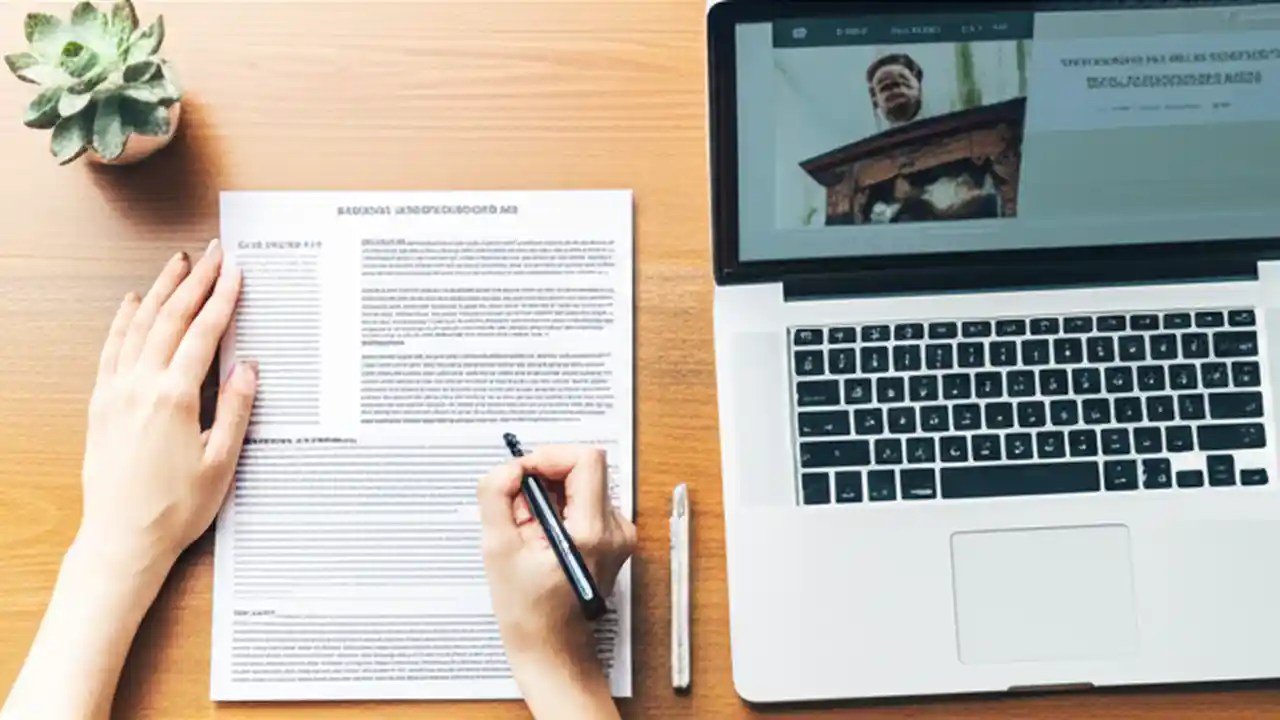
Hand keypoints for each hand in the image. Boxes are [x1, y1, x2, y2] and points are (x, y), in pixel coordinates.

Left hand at [79, 239, 256, 566]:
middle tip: (213, 254)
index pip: (202, 334)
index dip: (222, 300)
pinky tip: (134, 302)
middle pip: (170, 319)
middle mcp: (140, 387)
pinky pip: (112, 348)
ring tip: (178, 264)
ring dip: (161, 290)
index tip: (236, 273)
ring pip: (139, 326)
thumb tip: (246, 368)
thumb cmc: (175, 509)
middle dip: (195, 282)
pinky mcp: (101, 404)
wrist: (122, 539)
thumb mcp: (221, 463)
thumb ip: (236, 410)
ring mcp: (115, 392)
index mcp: (174, 398)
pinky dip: (123, 320)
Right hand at [477, 446, 634, 714]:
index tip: (523, 474)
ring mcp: (617, 535)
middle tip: (520, 512)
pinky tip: (542, 540)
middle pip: (582, 469)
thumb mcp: (498, 550)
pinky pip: (584, 503)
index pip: (584, 459)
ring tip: (529, 533)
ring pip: (581, 485)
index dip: (548, 457)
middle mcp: (614, 530)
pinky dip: (559, 510)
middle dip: (544, 480)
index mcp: (591, 532)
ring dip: (549, 497)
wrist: (553, 650)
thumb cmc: (529, 613)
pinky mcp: (613, 539)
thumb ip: (497, 497)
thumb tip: (509, 468)